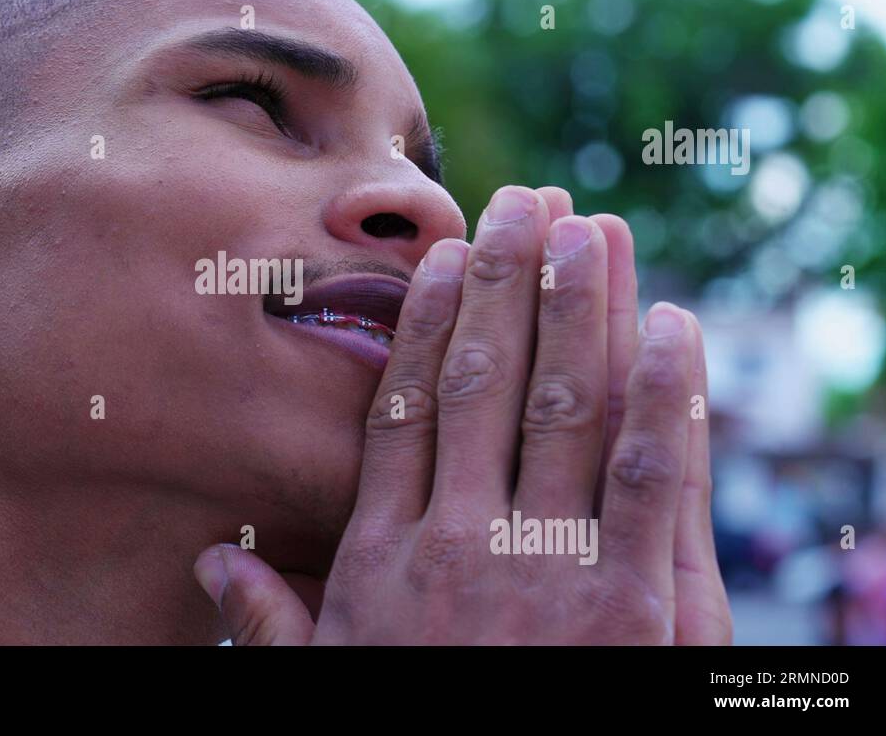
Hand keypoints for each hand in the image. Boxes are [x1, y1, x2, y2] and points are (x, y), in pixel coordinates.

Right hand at [194, 185, 732, 643]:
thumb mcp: (328, 683)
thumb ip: (271, 623)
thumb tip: (208, 563)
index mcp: (385, 560)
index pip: (405, 412)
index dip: (427, 326)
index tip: (445, 258)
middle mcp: (461, 546)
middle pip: (484, 386)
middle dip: (507, 285)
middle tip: (525, 202)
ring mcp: (550, 572)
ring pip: (565, 410)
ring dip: (582, 311)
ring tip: (591, 228)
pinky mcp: (637, 610)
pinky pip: (657, 483)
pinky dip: (670, 401)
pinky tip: (677, 327)